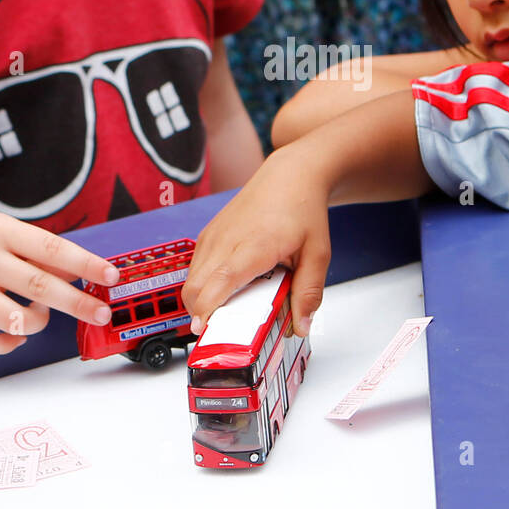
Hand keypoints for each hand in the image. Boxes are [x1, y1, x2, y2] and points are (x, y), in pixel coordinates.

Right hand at [0, 195, 120, 354]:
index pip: (53, 249)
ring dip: (38, 322)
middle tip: (102, 312)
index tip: (111, 276)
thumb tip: (71, 272)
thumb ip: (29, 247)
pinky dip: (7, 344)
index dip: (87, 264)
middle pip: (40, 287)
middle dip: (78, 303)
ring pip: (15, 320)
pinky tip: (14, 335)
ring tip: (40, 315)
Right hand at [183, 145, 332, 335]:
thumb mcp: (317, 254)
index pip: (218, 282)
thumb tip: (301, 325)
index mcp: (253, 245)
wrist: (290, 175)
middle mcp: (226, 240)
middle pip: (195, 287)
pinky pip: (194, 267)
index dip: (207, 310)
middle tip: (221, 333)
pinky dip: (202, 285)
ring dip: (200, 301)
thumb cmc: (302, 210)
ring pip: (190, 279)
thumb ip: (308, 292)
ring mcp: (213, 235)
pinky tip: (225, 290)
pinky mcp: (208, 234)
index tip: (206, 331)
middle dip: (200, 315)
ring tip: (227, 313)